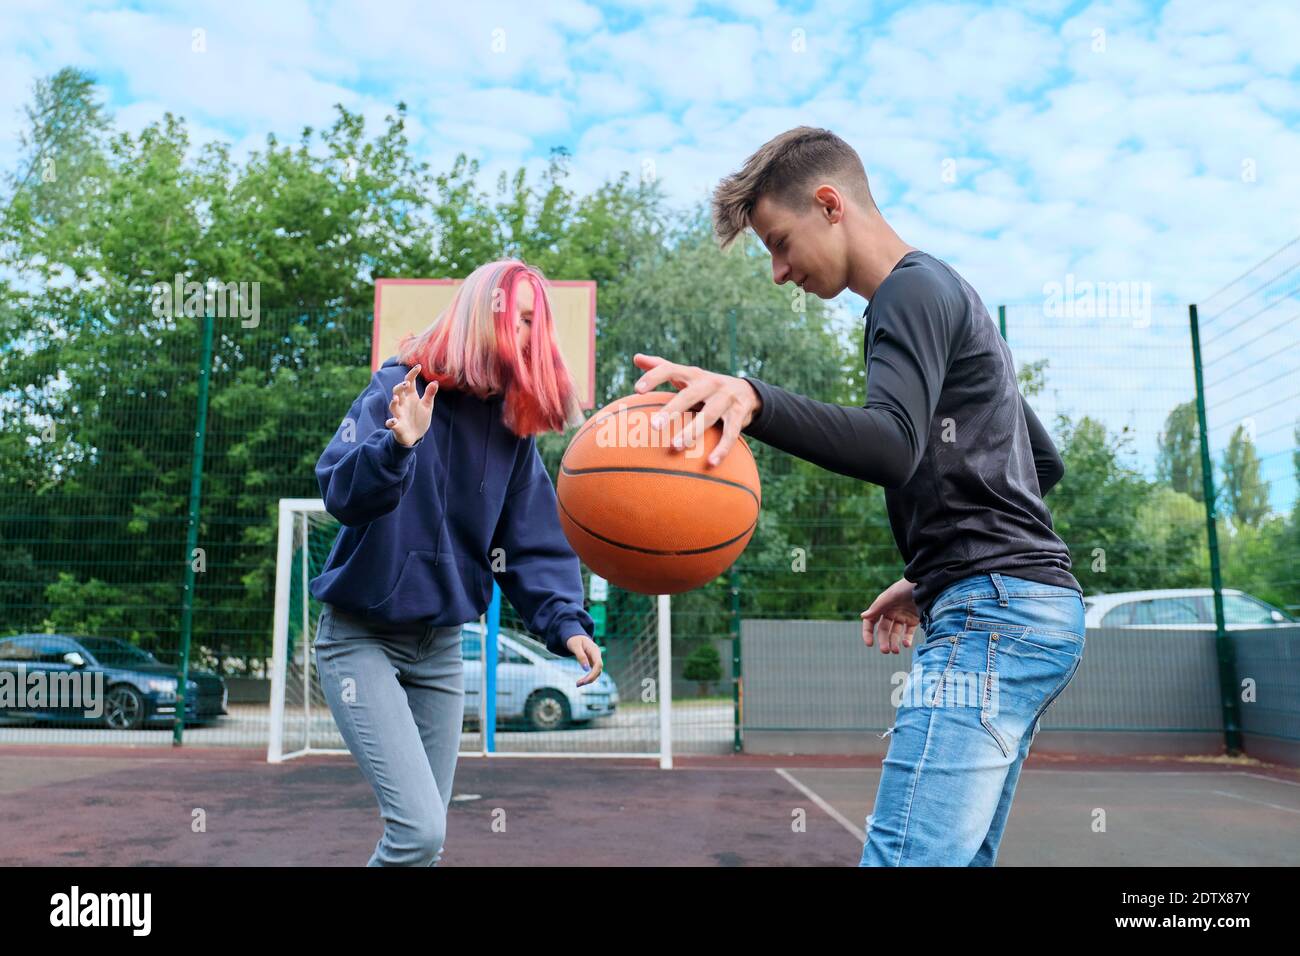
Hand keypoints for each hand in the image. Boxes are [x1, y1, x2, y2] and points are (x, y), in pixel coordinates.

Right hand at [386, 364, 437, 446]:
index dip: (412, 374)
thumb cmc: (420, 418)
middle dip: (400, 387)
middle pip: (398, 391)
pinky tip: (394, 421)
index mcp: (411, 396)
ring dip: (394, 402)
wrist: (415, 436)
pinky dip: (391, 422)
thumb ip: (430, 394)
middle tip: (407, 383)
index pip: (409, 381)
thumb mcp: (427, 406)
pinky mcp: (397, 426)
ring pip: (393, 406)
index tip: (419, 366)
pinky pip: (391, 423)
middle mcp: (403, 403)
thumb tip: (435, 382)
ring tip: (396, 398)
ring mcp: (399, 414)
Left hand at [566, 635, 603, 685]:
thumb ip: (581, 656)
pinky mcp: (593, 662)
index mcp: (595, 650)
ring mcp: (596, 659)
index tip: (584, 680)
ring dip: (589, 679)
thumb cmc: (575, 640)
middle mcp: (597, 655)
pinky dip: (588, 677)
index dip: (593, 673)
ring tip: (577, 684)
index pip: (599, 664)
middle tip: (578, 684)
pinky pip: (593, 671)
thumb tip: (586, 669)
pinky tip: (580, 682)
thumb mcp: (575, 646)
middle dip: (590, 678)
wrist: (576, 636)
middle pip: (598, 670)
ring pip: (596, 672)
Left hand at [631, 353, 761, 466]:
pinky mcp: (739, 415)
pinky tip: (710, 463)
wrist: (747, 392)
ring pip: (709, 416)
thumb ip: (662, 366)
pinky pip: (730, 434)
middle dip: (673, 409)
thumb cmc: (706, 386)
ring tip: (674, 447)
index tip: (637, 390)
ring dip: (692, 431)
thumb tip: (636, 358)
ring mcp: (726, 399)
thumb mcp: (688, 375)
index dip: (654, 377)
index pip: (671, 370)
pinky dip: (721, 449)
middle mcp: (710, 383)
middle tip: (654, 426)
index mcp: (694, 374)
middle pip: (690, 395)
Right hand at [861, 578, 919, 653]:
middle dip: (883, 641)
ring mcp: (902, 617)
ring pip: (895, 633)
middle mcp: (891, 612)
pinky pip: (908, 632)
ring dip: (894, 642)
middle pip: (884, 630)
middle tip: (885, 651)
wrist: (927, 584)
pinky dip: (907, 639)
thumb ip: (877, 607)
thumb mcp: (891, 596)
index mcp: (882, 606)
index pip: (871, 621)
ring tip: (896, 651)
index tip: (869, 644)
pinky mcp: (914, 620)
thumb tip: (863, 616)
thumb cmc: (906, 587)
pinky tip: (906, 644)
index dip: (868, 632)